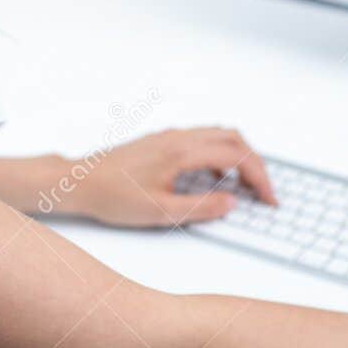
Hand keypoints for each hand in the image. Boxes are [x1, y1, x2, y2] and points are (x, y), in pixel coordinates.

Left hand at [67, 127, 276, 229]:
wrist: (78, 182)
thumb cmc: (112, 197)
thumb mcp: (160, 212)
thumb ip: (200, 208)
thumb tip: (232, 203)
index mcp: (181, 152)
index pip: (236, 155)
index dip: (260, 177)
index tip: (269, 198)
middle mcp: (178, 137)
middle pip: (233, 138)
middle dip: (256, 164)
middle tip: (264, 192)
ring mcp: (169, 136)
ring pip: (218, 134)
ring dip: (239, 156)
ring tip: (245, 186)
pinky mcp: (161, 141)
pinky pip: (202, 138)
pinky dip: (220, 153)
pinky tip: (216, 177)